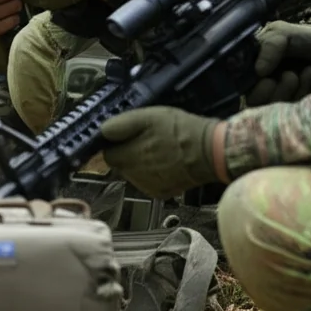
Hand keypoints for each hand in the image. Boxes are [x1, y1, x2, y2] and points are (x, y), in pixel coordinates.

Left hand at [100, 108, 221, 198]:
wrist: (208, 152)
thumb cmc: (179, 130)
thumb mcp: (149, 116)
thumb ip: (121, 124)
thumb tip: (102, 131)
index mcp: (128, 156)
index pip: (108, 154)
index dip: (116, 144)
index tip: (126, 137)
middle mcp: (134, 176)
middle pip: (120, 165)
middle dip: (127, 154)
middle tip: (145, 141)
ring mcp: (147, 187)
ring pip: (133, 174)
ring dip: (139, 164)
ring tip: (158, 151)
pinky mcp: (160, 194)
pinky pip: (147, 183)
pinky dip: (151, 175)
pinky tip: (165, 164)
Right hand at [244, 20, 310, 106]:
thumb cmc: (309, 40)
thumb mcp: (285, 34)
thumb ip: (269, 46)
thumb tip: (258, 71)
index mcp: (252, 61)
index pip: (238, 77)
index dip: (249, 80)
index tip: (265, 75)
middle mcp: (260, 80)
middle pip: (251, 98)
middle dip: (269, 90)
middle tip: (289, 75)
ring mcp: (276, 95)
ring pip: (269, 107)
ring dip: (286, 91)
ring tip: (298, 74)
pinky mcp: (292, 107)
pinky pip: (288, 110)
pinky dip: (300, 92)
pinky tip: (309, 74)